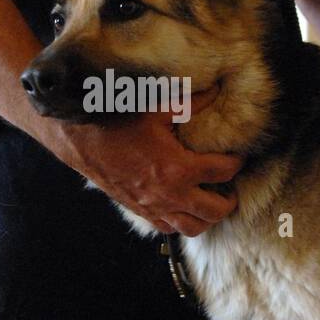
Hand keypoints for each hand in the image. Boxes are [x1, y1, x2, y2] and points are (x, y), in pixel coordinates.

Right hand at [62, 85, 242, 236]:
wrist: (81, 140)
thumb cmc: (118, 122)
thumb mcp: (159, 108)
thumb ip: (192, 103)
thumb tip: (216, 91)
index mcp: (179, 168)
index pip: (223, 171)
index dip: (236, 162)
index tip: (238, 155)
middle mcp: (170, 194)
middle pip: (215, 211)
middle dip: (228, 200)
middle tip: (230, 188)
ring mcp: (154, 207)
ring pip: (193, 227)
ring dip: (206, 217)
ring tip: (210, 202)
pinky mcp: (140, 211)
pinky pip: (168, 228)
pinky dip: (180, 222)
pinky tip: (182, 207)